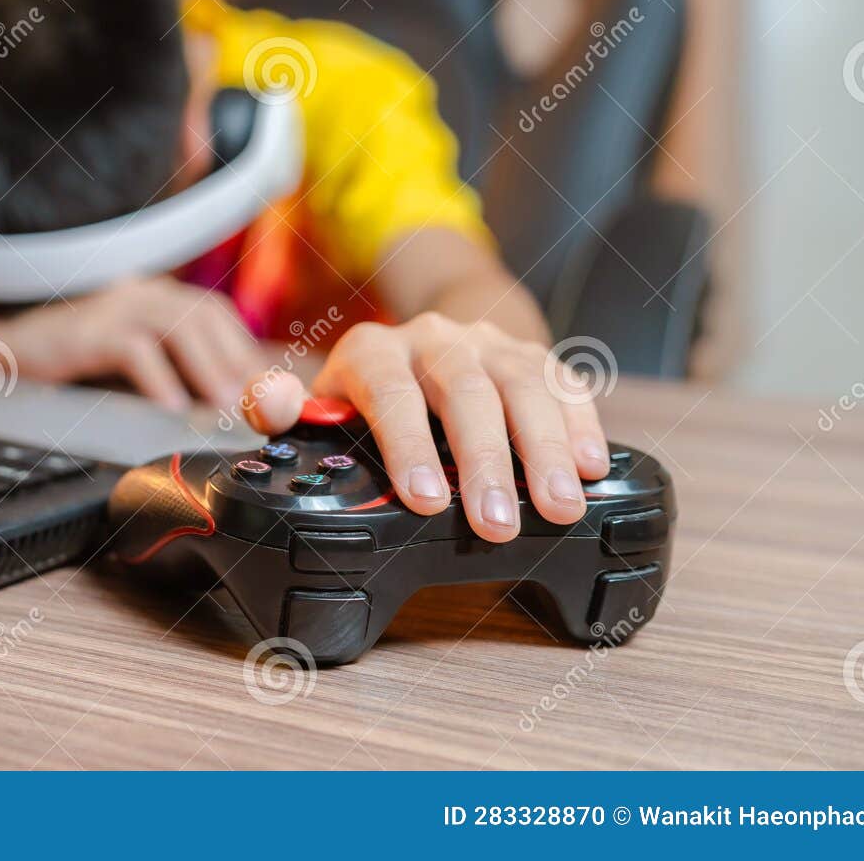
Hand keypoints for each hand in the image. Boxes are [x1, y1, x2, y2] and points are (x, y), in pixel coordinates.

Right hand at [3, 276, 267, 410]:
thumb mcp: (132, 363)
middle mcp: (140, 292)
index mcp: (155, 295)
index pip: (216, 313)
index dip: (247, 349)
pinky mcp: (87, 330)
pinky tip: (171, 407)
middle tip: (257, 402)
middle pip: (206, 314)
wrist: (5, 354)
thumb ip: (175, 372)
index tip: (268, 388)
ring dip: (209, 369)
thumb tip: (229, 402)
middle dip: (238, 360)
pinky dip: (158, 378)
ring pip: (178, 326)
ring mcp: (114, 306)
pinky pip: (134, 349)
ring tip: (225, 406)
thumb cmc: (72, 364)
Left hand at [242, 314, 608, 540]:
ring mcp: (492, 346)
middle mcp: (436, 340)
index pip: (391, 392)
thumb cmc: (371, 394)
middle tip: (496, 523)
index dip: (408, 444)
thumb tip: (270, 406)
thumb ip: (283, 405)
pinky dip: (582, 425)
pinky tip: (593, 469)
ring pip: (524, 387)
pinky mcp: (538, 358)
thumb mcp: (322, 399)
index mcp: (375, 351)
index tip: (426, 498)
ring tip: (559, 509)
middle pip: (465, 393)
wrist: (431, 346)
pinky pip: (567, 384)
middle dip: (485, 461)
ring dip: (545, 450)